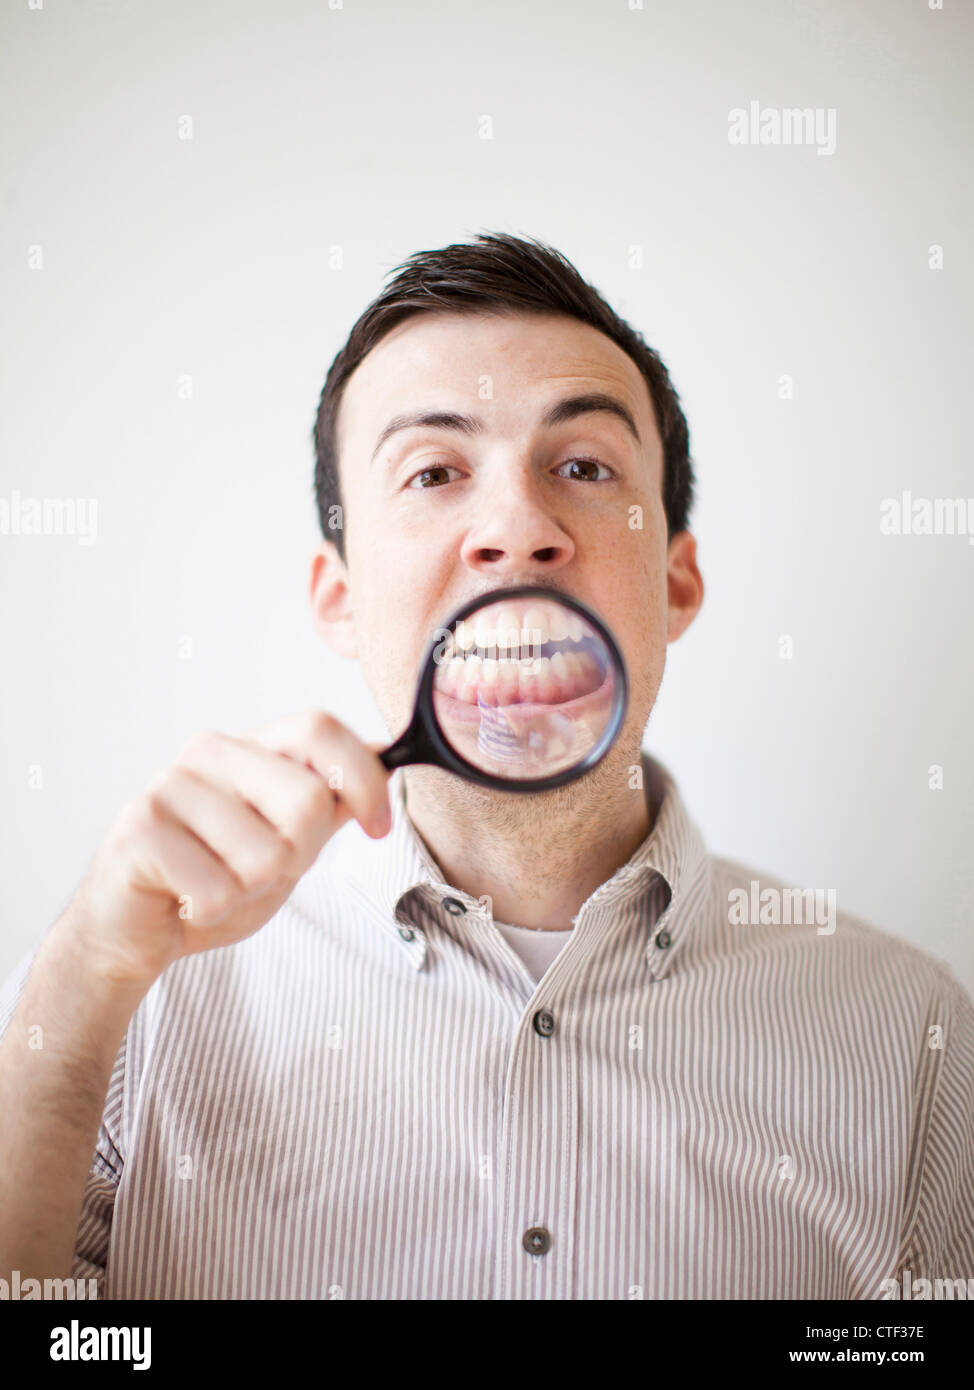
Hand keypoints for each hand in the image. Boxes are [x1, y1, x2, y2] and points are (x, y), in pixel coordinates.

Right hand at [58, 711, 391, 989]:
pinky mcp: (138, 831)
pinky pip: (220, 888)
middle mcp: (208, 755)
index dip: (363, 777)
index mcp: (249, 748)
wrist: (137, 930)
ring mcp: (168, 788)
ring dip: (251, 889)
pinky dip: (214, 909)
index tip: (378, 827)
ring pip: (266, 855)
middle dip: (300, 853)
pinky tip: (186, 898)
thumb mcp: (290, 841)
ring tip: (216, 882)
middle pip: (307, 799)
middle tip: (259, 869)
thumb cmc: (214, 877)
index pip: (319, 728)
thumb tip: (386, 756)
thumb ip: (333, 802)